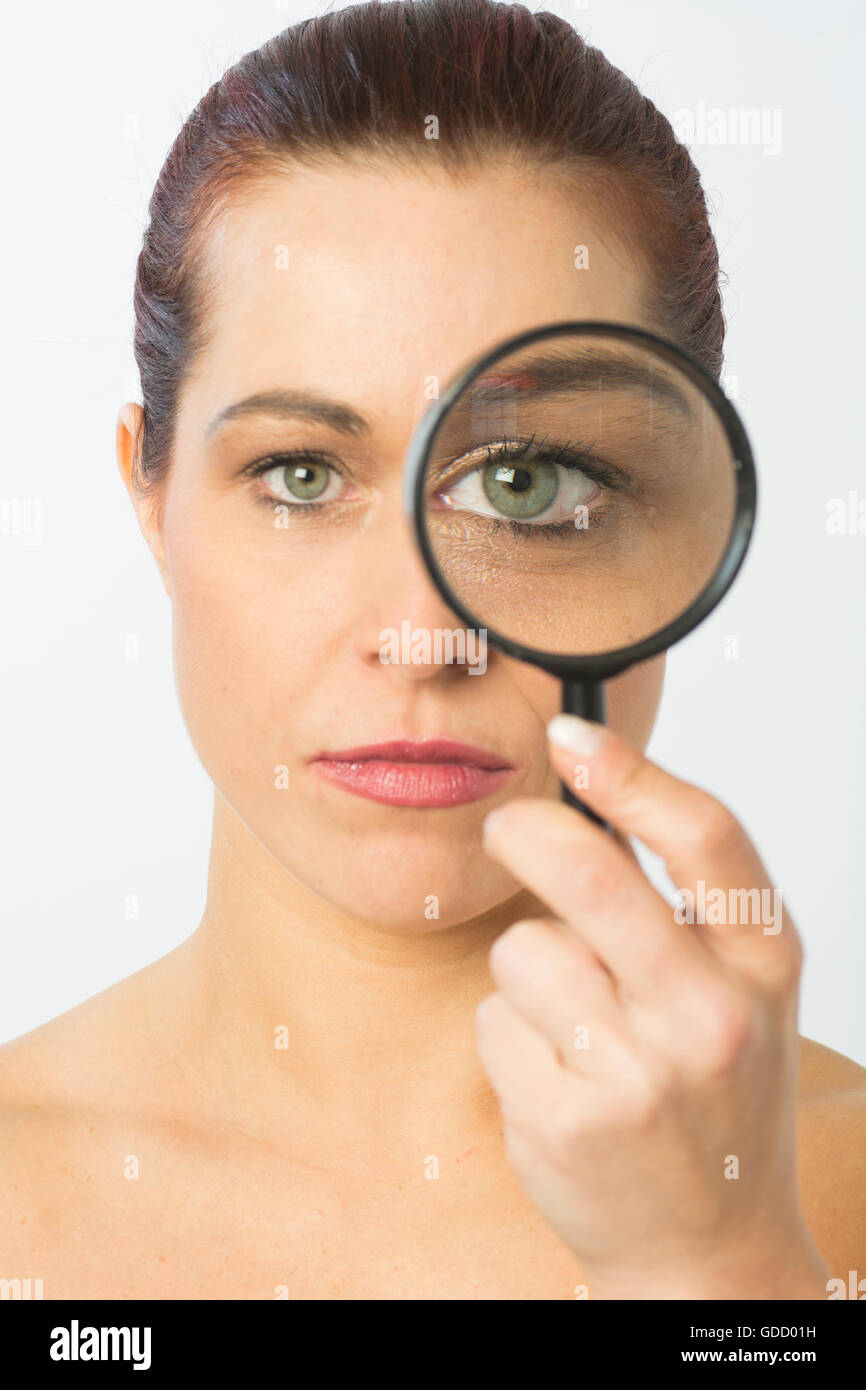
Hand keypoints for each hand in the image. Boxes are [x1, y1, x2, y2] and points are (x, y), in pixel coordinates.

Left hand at [475, 713, 829, 1299]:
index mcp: (761, 961)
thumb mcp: (739, 989)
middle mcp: (709, 1014)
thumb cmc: (714, 1092)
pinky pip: (491, 1021)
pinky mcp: (566, 1120)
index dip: (629, 771)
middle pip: (590, 873)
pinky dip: (507, 1038)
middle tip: (509, 831)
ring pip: (524, 949)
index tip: (568, 736)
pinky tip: (555, 1080)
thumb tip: (587, 790)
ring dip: (526, 972)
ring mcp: (639, 1074)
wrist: (707, 1243)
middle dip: (527, 834)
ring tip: (572, 1027)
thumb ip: (686, 901)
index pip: (704, 835)